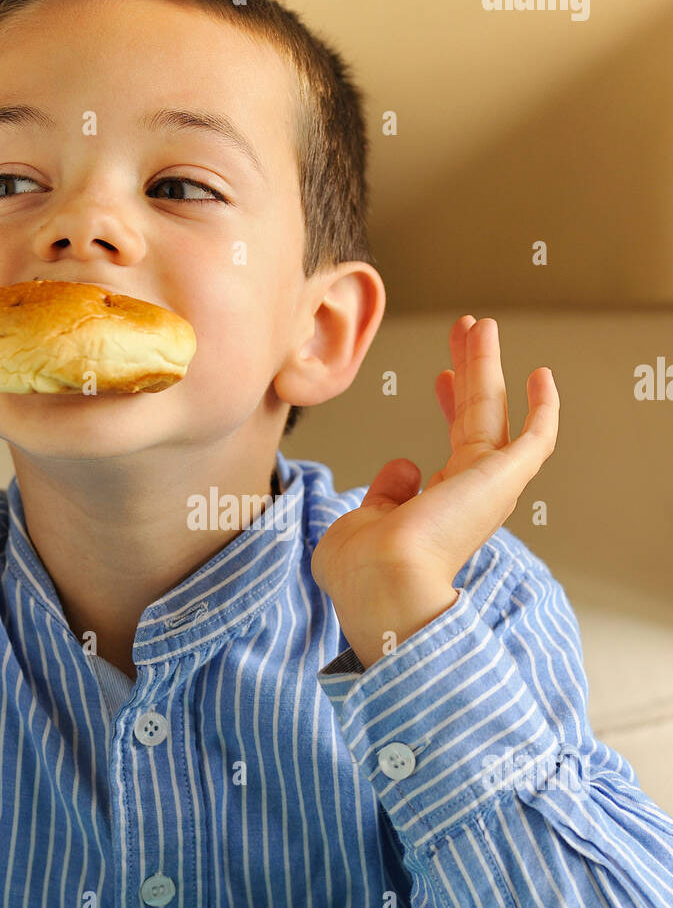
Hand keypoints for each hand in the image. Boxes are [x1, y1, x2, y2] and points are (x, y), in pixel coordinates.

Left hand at [310, 315, 559, 663]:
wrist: (382, 582)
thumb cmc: (364, 570)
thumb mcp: (362, 522)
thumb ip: (383, 495)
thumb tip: (403, 467)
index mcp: (439, 507)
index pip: (451, 443)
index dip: (447, 404)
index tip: (440, 376)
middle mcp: (468, 495)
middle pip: (475, 416)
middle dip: (470, 371)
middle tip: (465, 331)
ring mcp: (487, 486)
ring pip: (493, 412)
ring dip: (487, 367)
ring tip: (480, 325)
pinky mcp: (502, 479)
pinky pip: (536, 439)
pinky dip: (545, 408)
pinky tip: (542, 375)